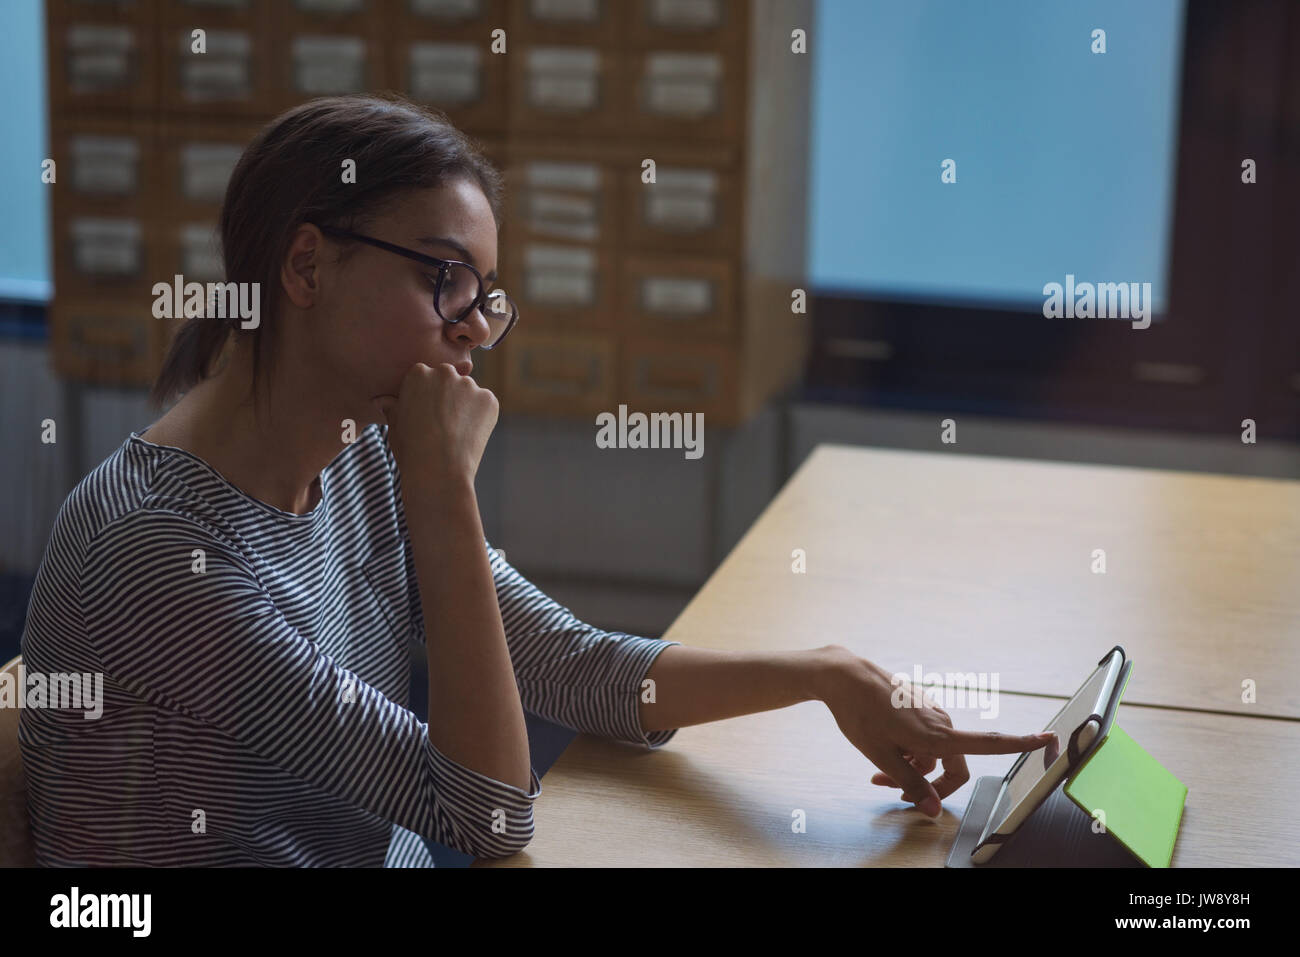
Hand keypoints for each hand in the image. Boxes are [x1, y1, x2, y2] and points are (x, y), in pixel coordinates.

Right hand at [373, 363, 498, 489]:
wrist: (438, 469)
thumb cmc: (411, 449)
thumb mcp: (395, 425)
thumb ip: (392, 407)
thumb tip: (382, 401)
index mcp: (418, 374)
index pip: (426, 376)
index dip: (427, 396)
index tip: (426, 414)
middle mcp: (445, 373)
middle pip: (449, 379)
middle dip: (448, 395)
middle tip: (444, 422)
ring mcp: (469, 385)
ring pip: (469, 392)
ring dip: (466, 405)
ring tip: (457, 431)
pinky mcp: (489, 399)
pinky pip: (486, 404)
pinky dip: (482, 416)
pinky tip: (470, 434)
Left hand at [817, 647, 1056, 818]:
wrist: (844, 677)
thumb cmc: (860, 713)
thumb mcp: (881, 755)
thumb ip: (910, 783)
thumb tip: (935, 811)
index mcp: (938, 735)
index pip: (990, 743)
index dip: (1022, 744)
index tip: (1051, 740)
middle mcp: (940, 723)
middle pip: (952, 767)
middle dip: (927, 785)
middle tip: (892, 792)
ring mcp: (930, 714)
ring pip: (931, 755)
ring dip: (910, 768)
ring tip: (876, 772)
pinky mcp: (918, 710)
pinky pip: (921, 740)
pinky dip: (906, 751)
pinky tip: (881, 749)